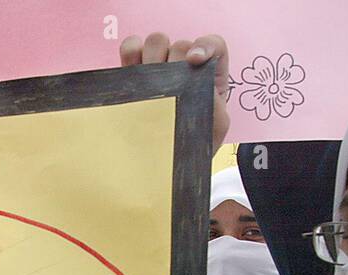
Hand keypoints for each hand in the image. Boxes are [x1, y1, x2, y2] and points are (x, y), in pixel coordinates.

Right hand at [119, 32, 229, 150]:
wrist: (165, 161)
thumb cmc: (192, 142)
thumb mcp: (215, 127)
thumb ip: (217, 105)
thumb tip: (203, 88)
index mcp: (208, 73)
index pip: (213, 44)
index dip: (204, 46)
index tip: (194, 61)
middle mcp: (183, 65)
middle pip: (180, 43)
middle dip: (175, 61)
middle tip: (168, 88)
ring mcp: (158, 66)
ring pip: (156, 41)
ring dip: (152, 57)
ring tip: (149, 83)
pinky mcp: (134, 71)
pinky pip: (131, 47)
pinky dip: (130, 51)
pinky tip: (132, 70)